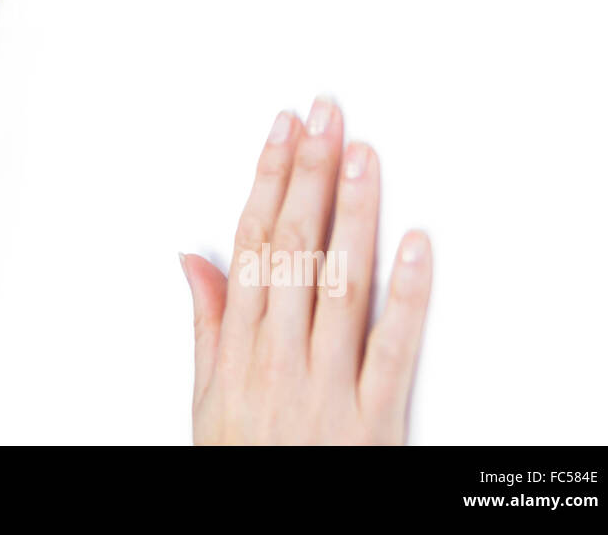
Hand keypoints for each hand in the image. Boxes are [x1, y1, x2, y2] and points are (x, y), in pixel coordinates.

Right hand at [180, 96, 431, 443]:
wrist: (276, 534)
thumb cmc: (242, 465)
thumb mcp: (205, 399)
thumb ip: (207, 323)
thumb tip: (194, 258)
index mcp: (238, 347)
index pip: (253, 243)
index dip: (267, 179)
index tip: (281, 131)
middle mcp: (279, 356)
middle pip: (293, 246)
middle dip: (309, 173)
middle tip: (324, 115)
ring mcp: (327, 382)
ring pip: (338, 281)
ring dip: (351, 212)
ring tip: (361, 153)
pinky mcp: (374, 414)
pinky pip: (391, 345)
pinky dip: (405, 292)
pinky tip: (414, 243)